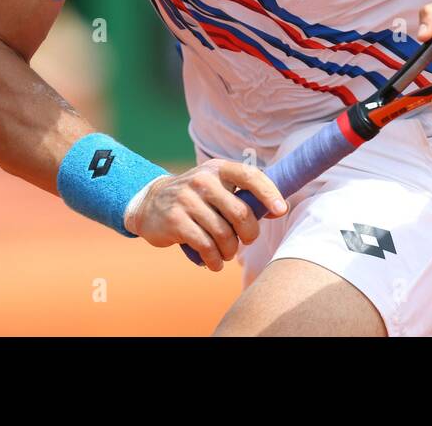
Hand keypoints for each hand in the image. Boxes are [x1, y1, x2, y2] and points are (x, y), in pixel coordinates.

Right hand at [126, 159, 287, 270]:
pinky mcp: (176, 220)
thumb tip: (280, 209)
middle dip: (249, 234)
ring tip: (225, 253)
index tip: (281, 210)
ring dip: (229, 251)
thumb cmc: (196, 198)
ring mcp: (187, 200)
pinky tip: (213, 262)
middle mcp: (203, 180)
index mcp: (218, 169)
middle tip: (244, 240)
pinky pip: (206, 246)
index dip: (269, 193)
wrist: (150, 203)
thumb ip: (245, 195)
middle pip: (240, 213)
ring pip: (224, 234)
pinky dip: (214, 260)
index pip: (250, 175)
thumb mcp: (217, 187)